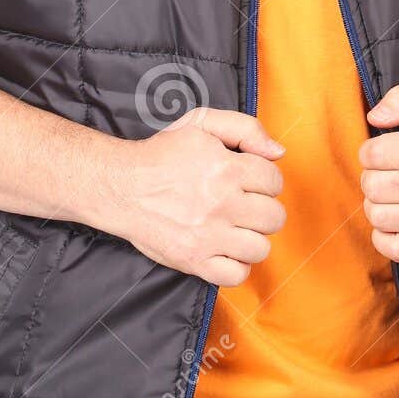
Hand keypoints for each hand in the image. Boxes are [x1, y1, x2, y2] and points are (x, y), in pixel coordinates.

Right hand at [109, 107, 286, 285]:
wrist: (120, 186)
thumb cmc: (161, 155)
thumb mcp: (201, 122)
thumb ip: (245, 128)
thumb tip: (278, 152)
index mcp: (228, 168)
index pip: (275, 182)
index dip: (264, 180)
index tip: (247, 182)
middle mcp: (222, 204)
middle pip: (274, 217)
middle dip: (262, 209)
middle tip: (242, 206)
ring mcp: (209, 236)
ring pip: (260, 248)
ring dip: (252, 238)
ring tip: (234, 228)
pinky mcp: (194, 260)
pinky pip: (236, 276)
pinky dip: (236, 266)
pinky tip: (225, 250)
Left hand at [358, 83, 398, 262]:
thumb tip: (375, 117)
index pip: (373, 154)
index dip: (370, 152)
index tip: (385, 154)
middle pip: (373, 186)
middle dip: (372, 179)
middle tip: (389, 175)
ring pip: (378, 216)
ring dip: (376, 206)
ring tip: (394, 196)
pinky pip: (390, 247)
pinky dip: (384, 235)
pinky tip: (398, 218)